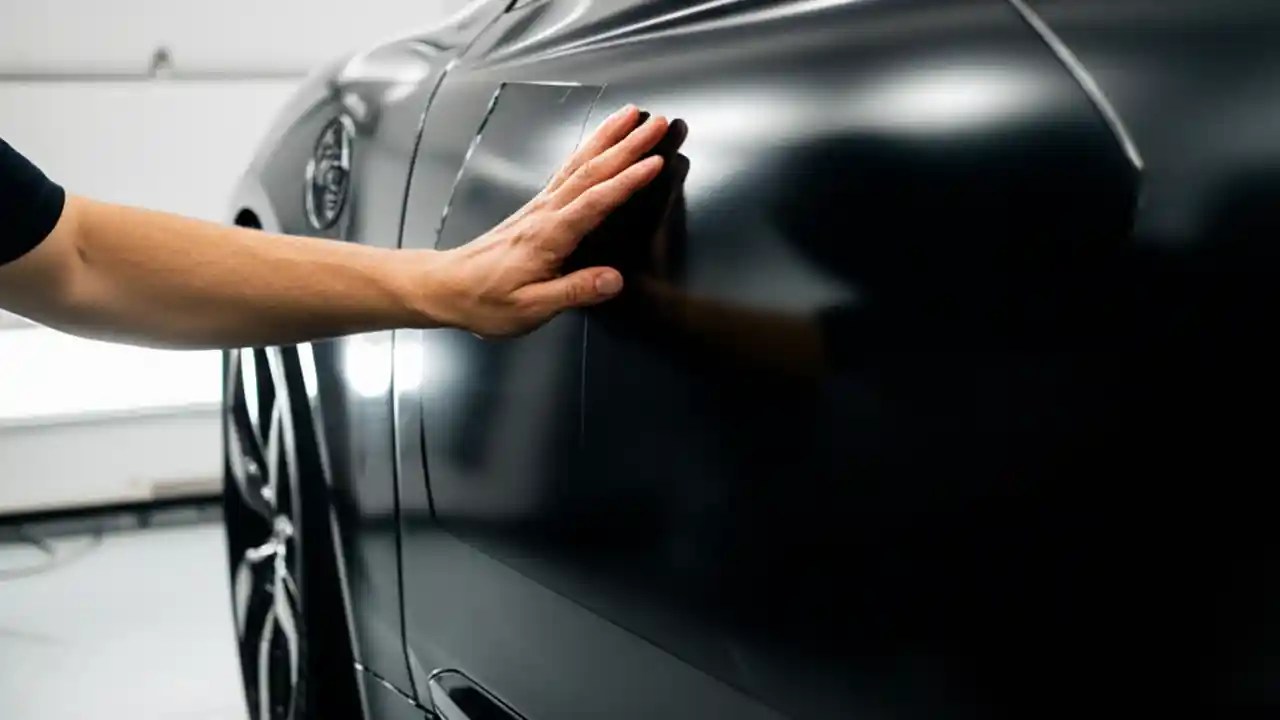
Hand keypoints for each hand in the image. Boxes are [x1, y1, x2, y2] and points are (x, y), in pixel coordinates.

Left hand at [424, 104, 669, 337]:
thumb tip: (614, 280)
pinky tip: (599, 141)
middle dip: (628, 144)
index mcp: (549, 236)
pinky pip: (568, 169)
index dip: (627, 181)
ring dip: (609, 136)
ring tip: (633, 115)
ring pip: (580, 162)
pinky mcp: (537, 207)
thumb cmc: (486, 300)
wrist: (448, 286)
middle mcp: (545, 213)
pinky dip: (588, 149)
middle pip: (592, 170)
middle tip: (658, 124)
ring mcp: (540, 206)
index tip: (655, 162)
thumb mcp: (531, 308)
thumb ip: (574, 292)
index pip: (595, 202)